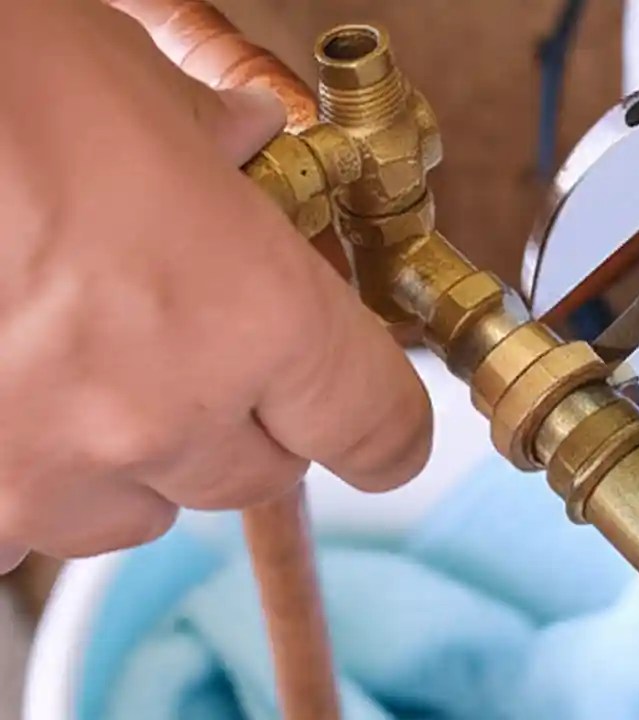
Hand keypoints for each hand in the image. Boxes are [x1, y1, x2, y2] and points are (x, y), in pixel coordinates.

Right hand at [0, 0, 431, 570]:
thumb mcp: (137, 90)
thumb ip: (218, 148)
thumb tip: (243, 147)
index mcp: (251, 312)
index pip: (376, 425)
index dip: (388, 429)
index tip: (381, 431)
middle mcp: (165, 410)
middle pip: (261, 473)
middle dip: (247, 417)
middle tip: (197, 343)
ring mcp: (50, 467)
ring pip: (143, 512)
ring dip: (137, 454)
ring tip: (82, 359)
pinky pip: (30, 526)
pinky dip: (37, 475)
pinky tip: (15, 396)